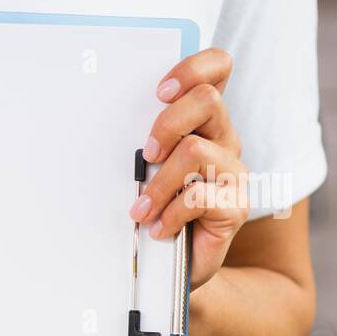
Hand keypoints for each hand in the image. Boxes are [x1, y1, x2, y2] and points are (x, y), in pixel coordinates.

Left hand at [128, 48, 247, 288]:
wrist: (175, 267)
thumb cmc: (156, 211)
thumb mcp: (144, 170)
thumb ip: (141, 142)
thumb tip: (101, 121)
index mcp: (203, 122)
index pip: (218, 69)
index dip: (192, 68)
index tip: (159, 91)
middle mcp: (224, 140)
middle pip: (207, 100)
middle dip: (166, 123)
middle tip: (145, 154)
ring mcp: (234, 172)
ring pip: (195, 151)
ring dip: (158, 182)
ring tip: (141, 208)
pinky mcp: (236, 206)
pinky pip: (198, 196)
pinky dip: (170, 214)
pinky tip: (159, 228)